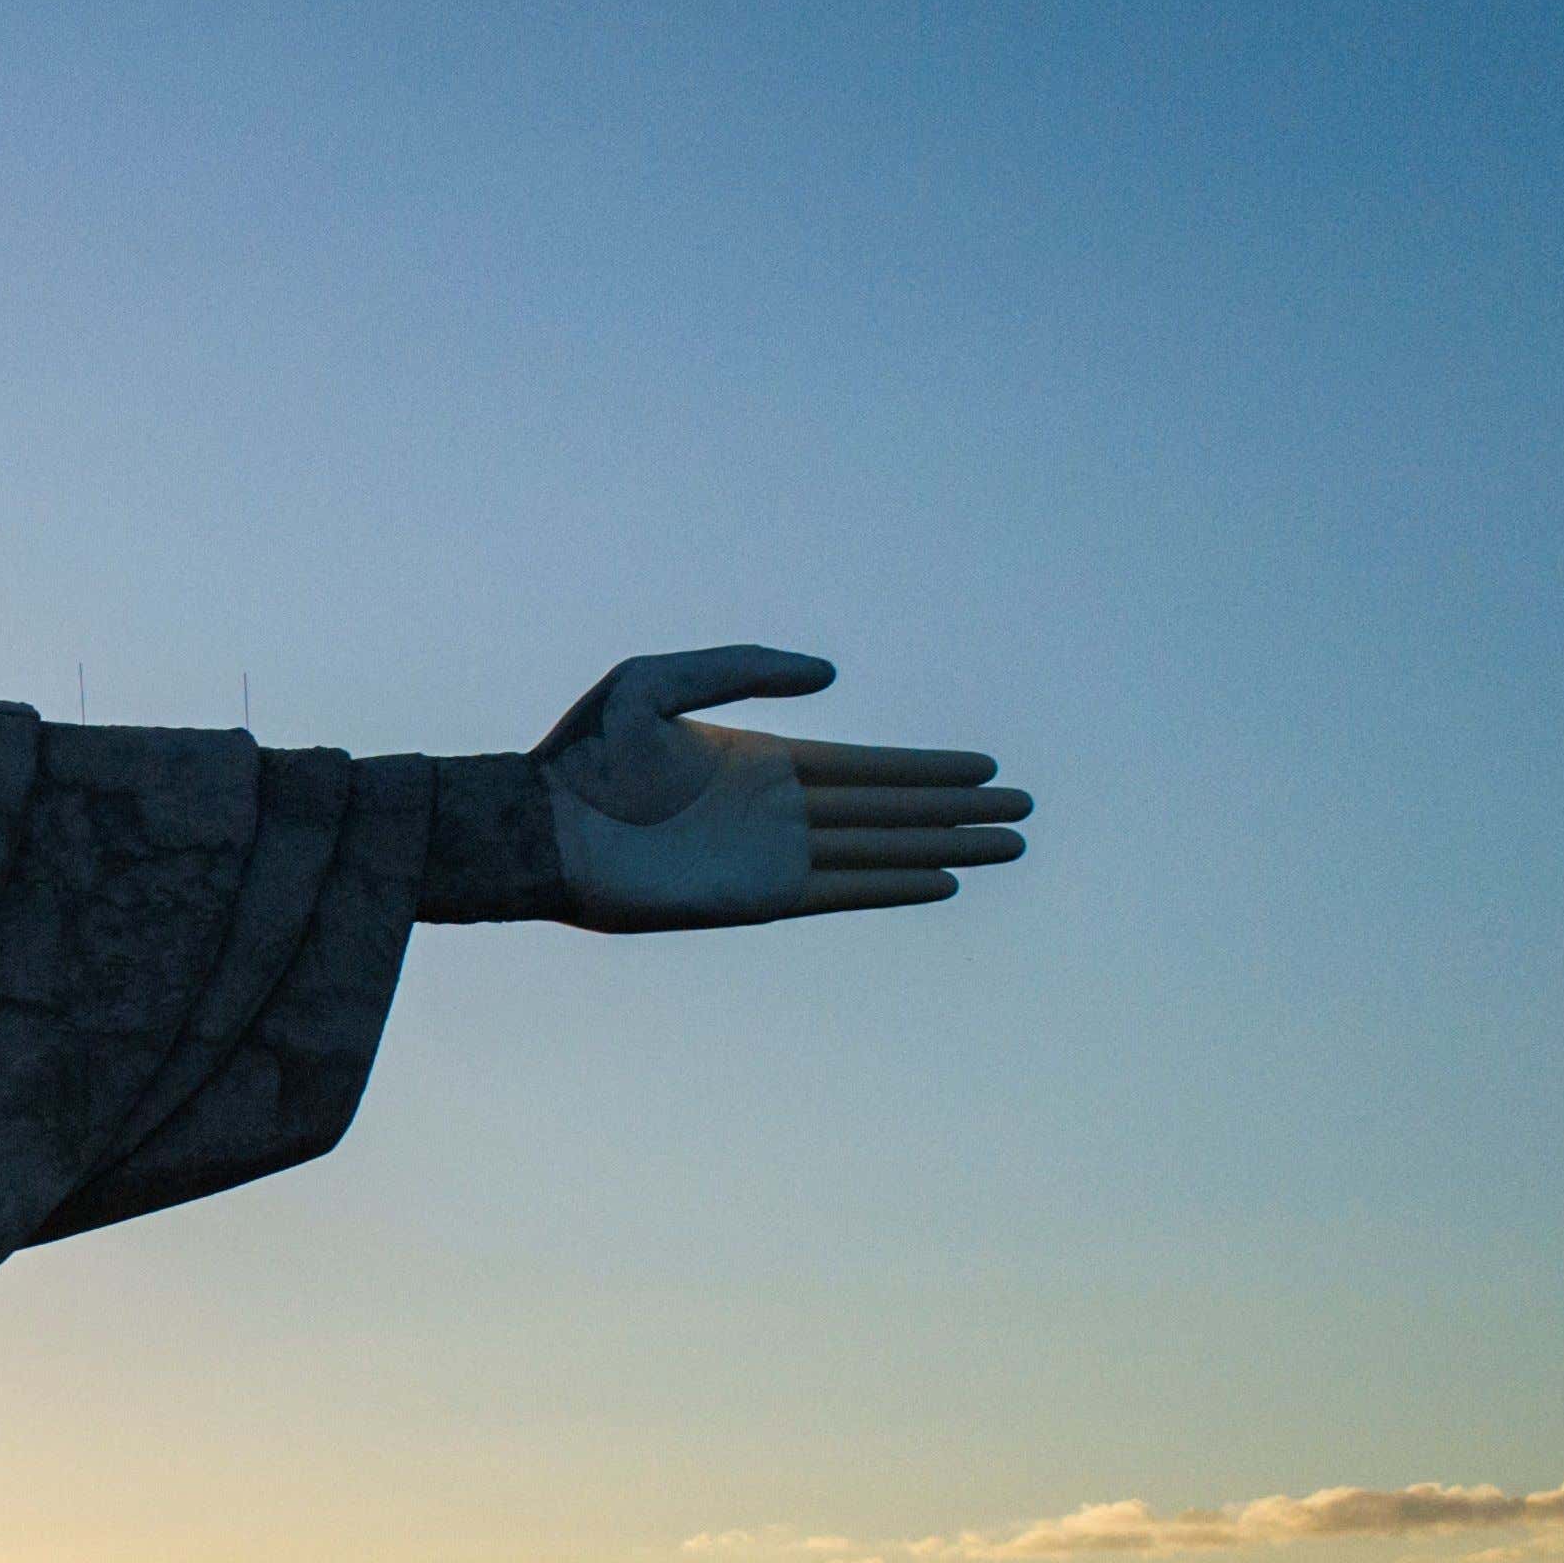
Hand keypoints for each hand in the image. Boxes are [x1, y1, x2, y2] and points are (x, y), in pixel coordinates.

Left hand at [536, 645, 1029, 931]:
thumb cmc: (583, 753)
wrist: (538, 825)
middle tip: (1025, 810)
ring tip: (1010, 844)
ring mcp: (771, 855)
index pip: (866, 768)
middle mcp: (777, 810)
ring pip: (882, 849)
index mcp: (760, 759)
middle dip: (956, 809)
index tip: (986, 768)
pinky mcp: (756, 896)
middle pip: (890, 809)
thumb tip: (831, 675)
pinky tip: (946, 880)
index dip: (928, 770)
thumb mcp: (657, 682)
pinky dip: (895, 886)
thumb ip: (744, 665)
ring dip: (946, 846)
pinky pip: (843, 891)